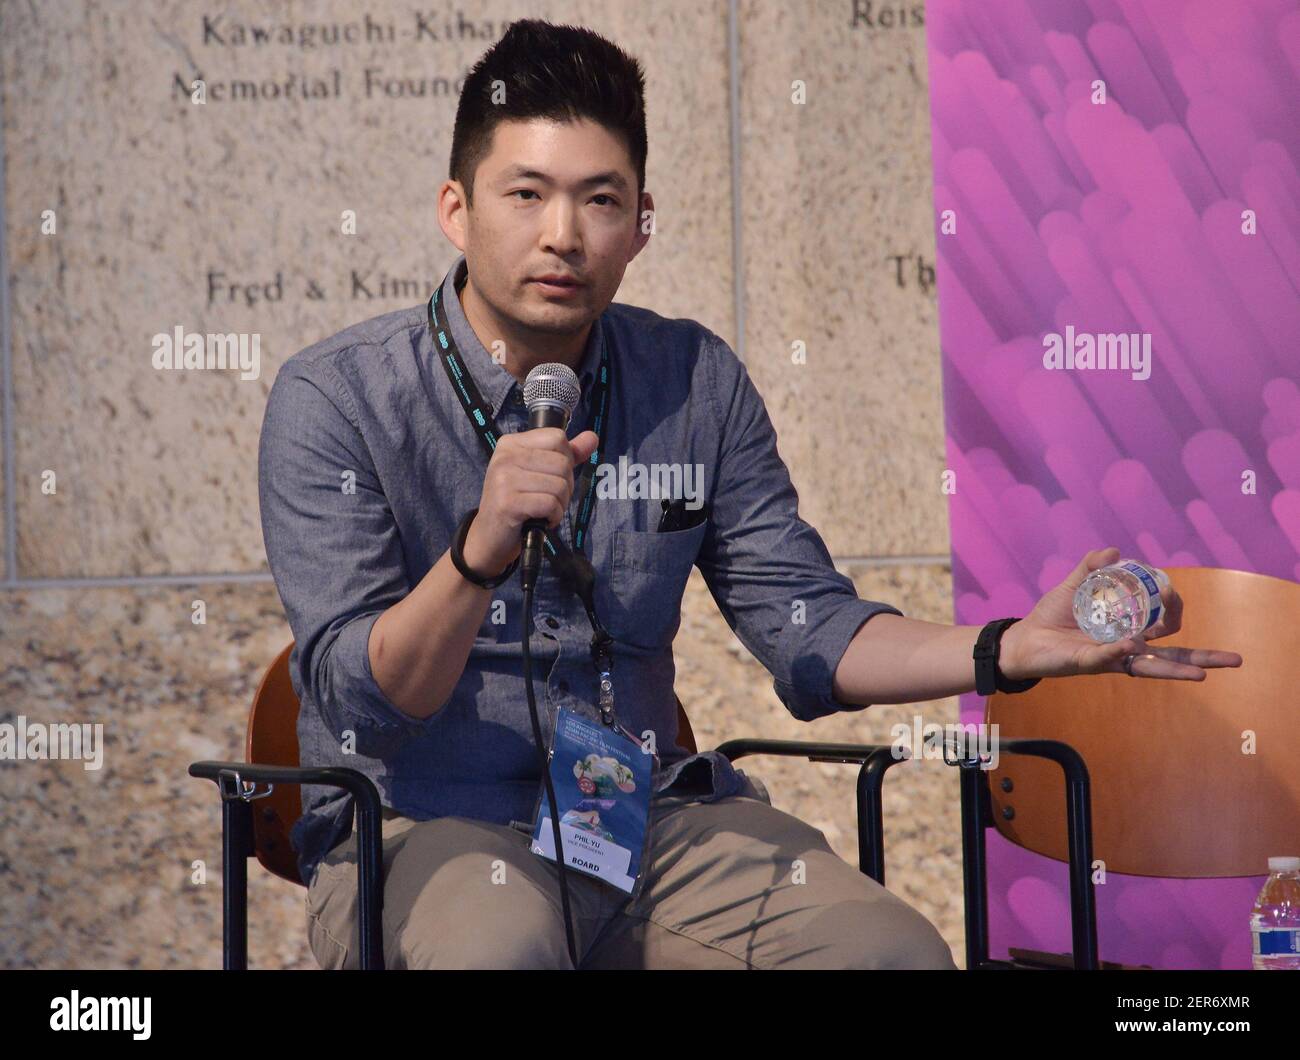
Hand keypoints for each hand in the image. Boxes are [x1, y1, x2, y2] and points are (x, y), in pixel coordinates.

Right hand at [463, 428, 599, 574]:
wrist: (489, 537)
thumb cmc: (517, 503)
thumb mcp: (539, 473)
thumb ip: (567, 455)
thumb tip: (592, 437)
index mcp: (511, 443)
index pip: (557, 438)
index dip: (565, 461)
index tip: (551, 477)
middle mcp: (505, 456)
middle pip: (562, 463)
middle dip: (565, 487)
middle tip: (547, 500)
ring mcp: (504, 479)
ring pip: (560, 485)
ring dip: (560, 505)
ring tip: (543, 511)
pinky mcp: (508, 503)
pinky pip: (551, 504)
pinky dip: (554, 516)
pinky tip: (542, 520)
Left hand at [998, 546, 1242, 681]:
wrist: (1022, 639)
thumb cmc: (1052, 616)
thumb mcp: (1074, 586)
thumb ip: (1092, 567)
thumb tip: (1115, 552)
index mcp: (1128, 630)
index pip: (1164, 624)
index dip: (1173, 608)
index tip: (1169, 594)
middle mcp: (1125, 649)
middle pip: (1172, 655)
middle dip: (1203, 657)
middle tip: (1234, 659)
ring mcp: (1110, 659)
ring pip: (1150, 667)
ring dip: (1175, 669)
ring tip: (1203, 673)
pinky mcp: (1088, 664)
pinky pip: (1108, 658)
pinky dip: (1118, 651)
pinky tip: (1129, 644)